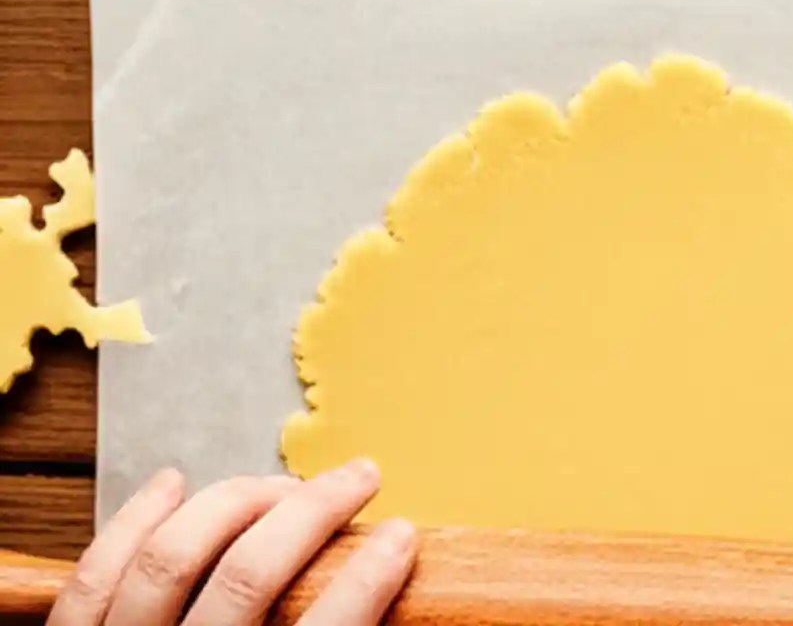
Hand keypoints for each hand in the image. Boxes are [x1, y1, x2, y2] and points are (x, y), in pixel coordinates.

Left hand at [49, 459, 415, 625]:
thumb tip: (378, 611)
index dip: (369, 578)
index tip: (402, 535)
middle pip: (244, 578)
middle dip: (313, 512)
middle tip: (360, 478)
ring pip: (169, 559)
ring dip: (234, 502)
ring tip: (283, 484)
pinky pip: (93, 576)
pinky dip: (132, 519)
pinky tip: (174, 484)